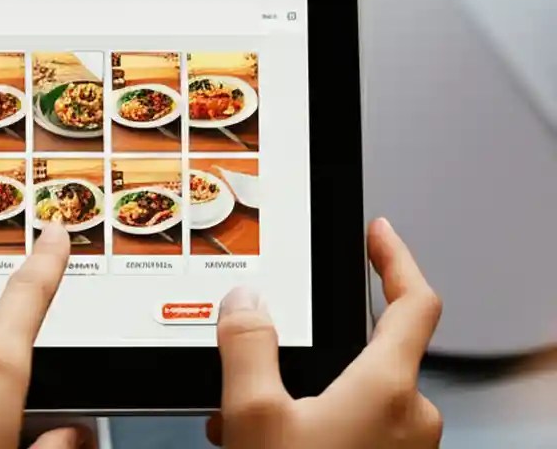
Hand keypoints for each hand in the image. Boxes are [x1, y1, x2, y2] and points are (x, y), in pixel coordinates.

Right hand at [208, 218, 442, 447]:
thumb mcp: (255, 418)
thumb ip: (248, 349)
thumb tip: (245, 301)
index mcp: (389, 389)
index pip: (414, 303)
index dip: (395, 259)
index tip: (378, 233)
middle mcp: (411, 418)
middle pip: (369, 353)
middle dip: (315, 347)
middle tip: (270, 354)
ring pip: (354, 398)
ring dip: (303, 394)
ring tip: (249, 416)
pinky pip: (354, 432)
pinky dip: (313, 427)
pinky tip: (268, 441)